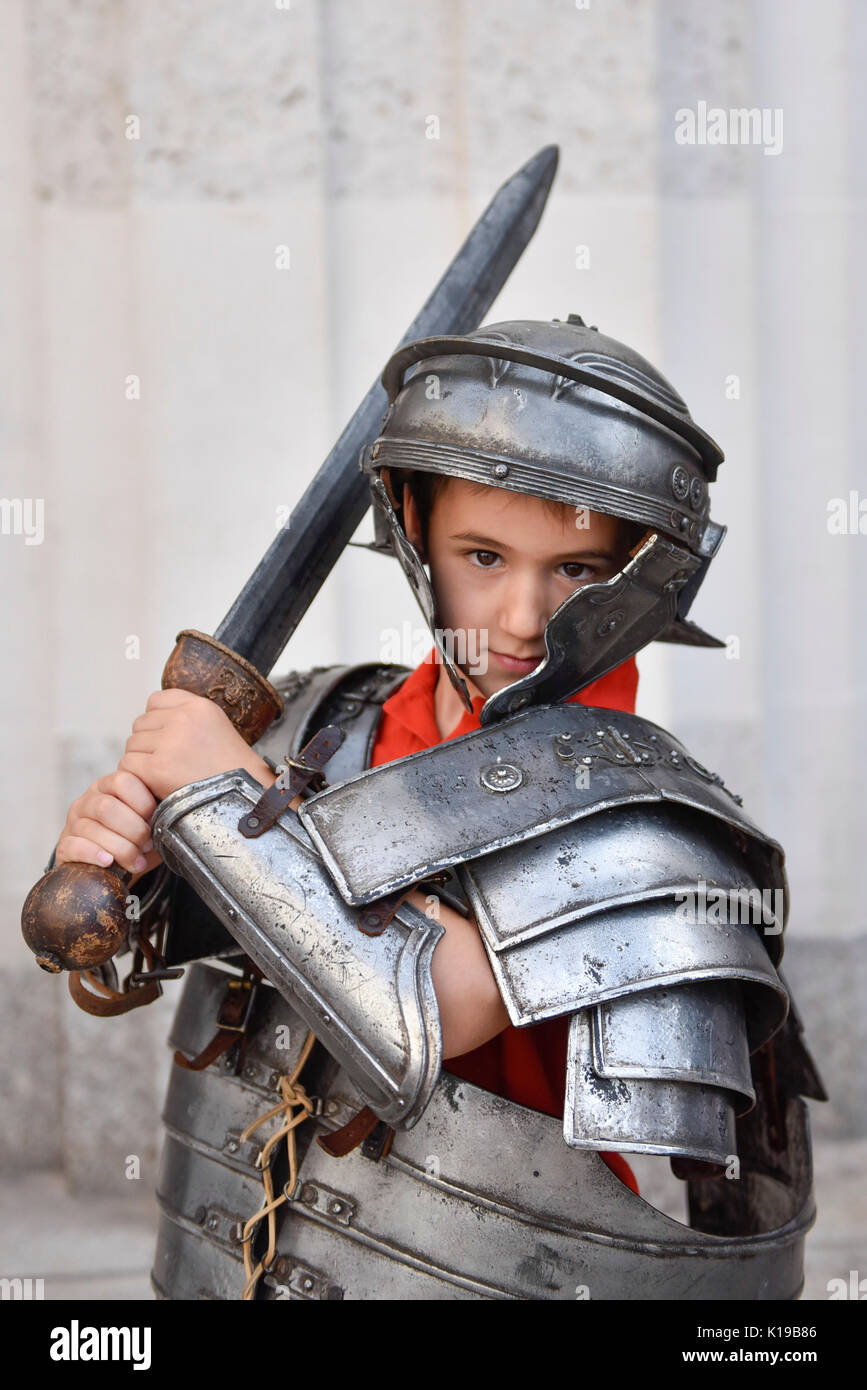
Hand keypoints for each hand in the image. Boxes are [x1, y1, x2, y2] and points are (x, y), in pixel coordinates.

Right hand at [56, 769, 161, 876]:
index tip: (156, 821)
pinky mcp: (64, 845)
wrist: (116, 865)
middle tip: (148, 845)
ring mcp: (74, 822)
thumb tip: (173, 813)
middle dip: (133, 830)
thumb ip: (160, 809)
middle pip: (107, 807)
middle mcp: (90, 799)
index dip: (143, 803)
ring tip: (137, 861)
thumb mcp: (153, 820)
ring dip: (120, 848)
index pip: (123, 780)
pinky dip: (94, 854)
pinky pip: (74, 846)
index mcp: (111, 786)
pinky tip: (109, 862)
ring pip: (93, 828)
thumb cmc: (140, 837)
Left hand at [119, 689, 269, 801]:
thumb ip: (188, 722)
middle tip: (167, 765)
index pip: (156, 701)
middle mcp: (183, 718)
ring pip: (132, 746)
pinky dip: (137, 779)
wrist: (247, 802)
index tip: (167, 739)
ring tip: (165, 778)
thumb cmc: (235, 775)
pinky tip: (156, 788)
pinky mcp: (157, 768)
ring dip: (141, 762)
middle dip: (148, 744)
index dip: (157, 721)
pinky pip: (128, 766)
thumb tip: (154, 726)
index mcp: (200, 707)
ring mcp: (169, 742)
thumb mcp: (218, 731)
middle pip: (141, 724)